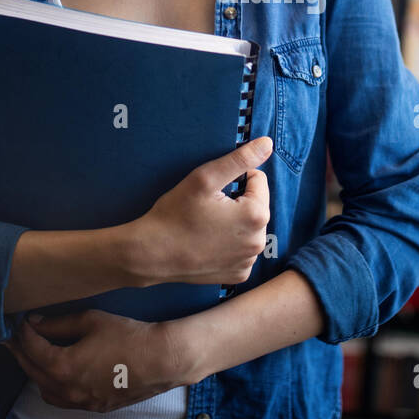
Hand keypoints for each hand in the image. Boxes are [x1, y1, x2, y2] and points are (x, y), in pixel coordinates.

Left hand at [5, 309, 198, 411]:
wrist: (160, 359)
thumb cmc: (128, 337)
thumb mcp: (90, 321)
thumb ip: (58, 323)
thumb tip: (35, 322)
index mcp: (62, 367)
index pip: (31, 347)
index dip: (23, 331)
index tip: (22, 320)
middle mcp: (66, 390)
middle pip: (32, 371)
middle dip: (21, 352)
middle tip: (15, 337)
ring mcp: (80, 401)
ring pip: (45, 390)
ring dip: (36, 372)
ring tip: (36, 354)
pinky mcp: (94, 406)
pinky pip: (63, 399)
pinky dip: (54, 385)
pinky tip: (60, 371)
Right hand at [128, 136, 271, 285]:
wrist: (151, 254)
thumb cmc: (175, 214)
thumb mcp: (205, 178)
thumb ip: (240, 159)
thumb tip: (267, 144)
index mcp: (256, 214)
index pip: (258, 180)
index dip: (235, 179)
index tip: (213, 191)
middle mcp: (258, 241)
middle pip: (255, 205)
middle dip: (237, 202)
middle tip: (207, 209)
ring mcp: (249, 261)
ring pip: (249, 228)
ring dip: (234, 223)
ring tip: (206, 226)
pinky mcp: (238, 275)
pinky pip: (241, 251)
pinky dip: (230, 245)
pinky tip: (209, 244)